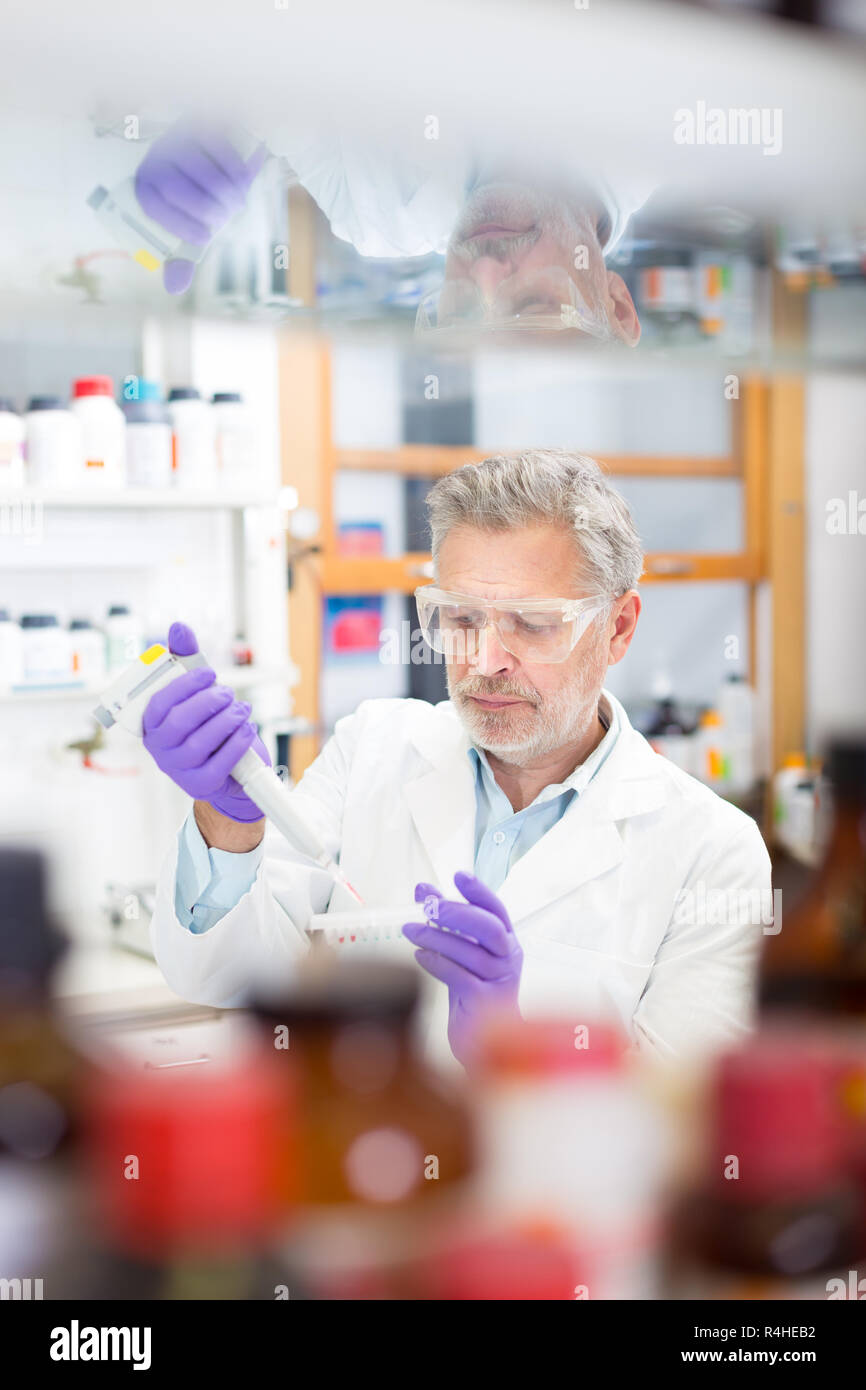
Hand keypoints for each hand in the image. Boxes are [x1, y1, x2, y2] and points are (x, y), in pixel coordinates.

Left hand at [133, 122, 266, 293]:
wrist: (223, 154)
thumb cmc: (205, 197)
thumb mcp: (193, 225)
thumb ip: (184, 256)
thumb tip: (174, 287)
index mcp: (147, 183)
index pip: (155, 206)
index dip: (182, 227)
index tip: (204, 235)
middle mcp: (157, 155)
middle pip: (179, 191)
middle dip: (209, 213)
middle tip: (224, 217)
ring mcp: (180, 135)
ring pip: (207, 177)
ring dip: (228, 197)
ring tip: (235, 202)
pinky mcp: (206, 124)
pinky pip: (226, 157)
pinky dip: (240, 176)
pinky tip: (242, 181)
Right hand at [142, 621, 269, 821]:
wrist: (229, 772)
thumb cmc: (208, 724)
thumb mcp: (198, 691)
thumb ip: (186, 658)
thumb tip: (178, 627)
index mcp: (151, 724)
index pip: (159, 703)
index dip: (185, 685)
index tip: (209, 673)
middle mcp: (159, 749)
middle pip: (180, 723)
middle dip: (208, 702)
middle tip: (228, 693)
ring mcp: (179, 770)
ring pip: (200, 743)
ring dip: (226, 720)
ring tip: (242, 709)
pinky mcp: (202, 784)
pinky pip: (220, 763)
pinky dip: (237, 742)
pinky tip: (247, 729)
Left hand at [402, 871, 522, 1067]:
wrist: (482, 1042)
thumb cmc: (472, 994)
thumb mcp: (463, 955)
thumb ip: (448, 926)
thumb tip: (424, 892)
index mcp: (506, 943)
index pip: (497, 910)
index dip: (479, 891)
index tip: (457, 875)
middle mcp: (508, 959)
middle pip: (488, 927)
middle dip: (456, 912)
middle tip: (428, 906)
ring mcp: (499, 981)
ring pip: (469, 951)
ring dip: (436, 937)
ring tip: (410, 930)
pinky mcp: (484, 1002)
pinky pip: (458, 976)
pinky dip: (436, 962)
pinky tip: (420, 956)